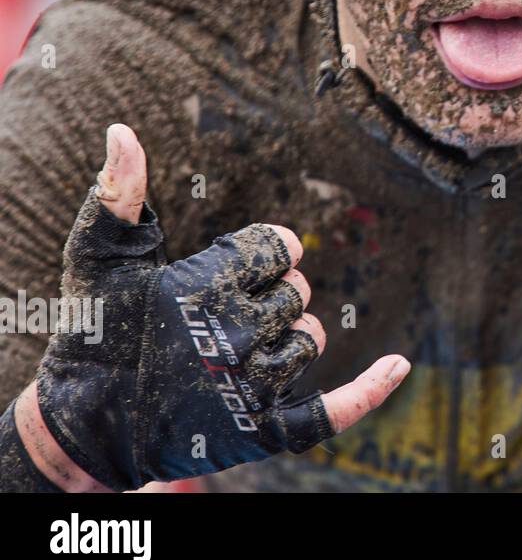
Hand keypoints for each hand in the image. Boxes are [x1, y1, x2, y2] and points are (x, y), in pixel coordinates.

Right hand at [17, 123, 409, 491]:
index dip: (265, 251)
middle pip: (298, 292)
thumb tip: (122, 129)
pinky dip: (368, 392)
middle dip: (270, 296)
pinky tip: (399, 366)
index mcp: (205, 286)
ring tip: (237, 347)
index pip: (279, 246)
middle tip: (223, 314)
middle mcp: (234, 336)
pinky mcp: (262, 430)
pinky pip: (332, 411)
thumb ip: (121, 192)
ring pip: (309, 339)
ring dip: (287, 336)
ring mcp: (250, 387)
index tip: (242, 262)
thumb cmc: (94, 329)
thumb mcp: (99, 256)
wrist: (85, 425)